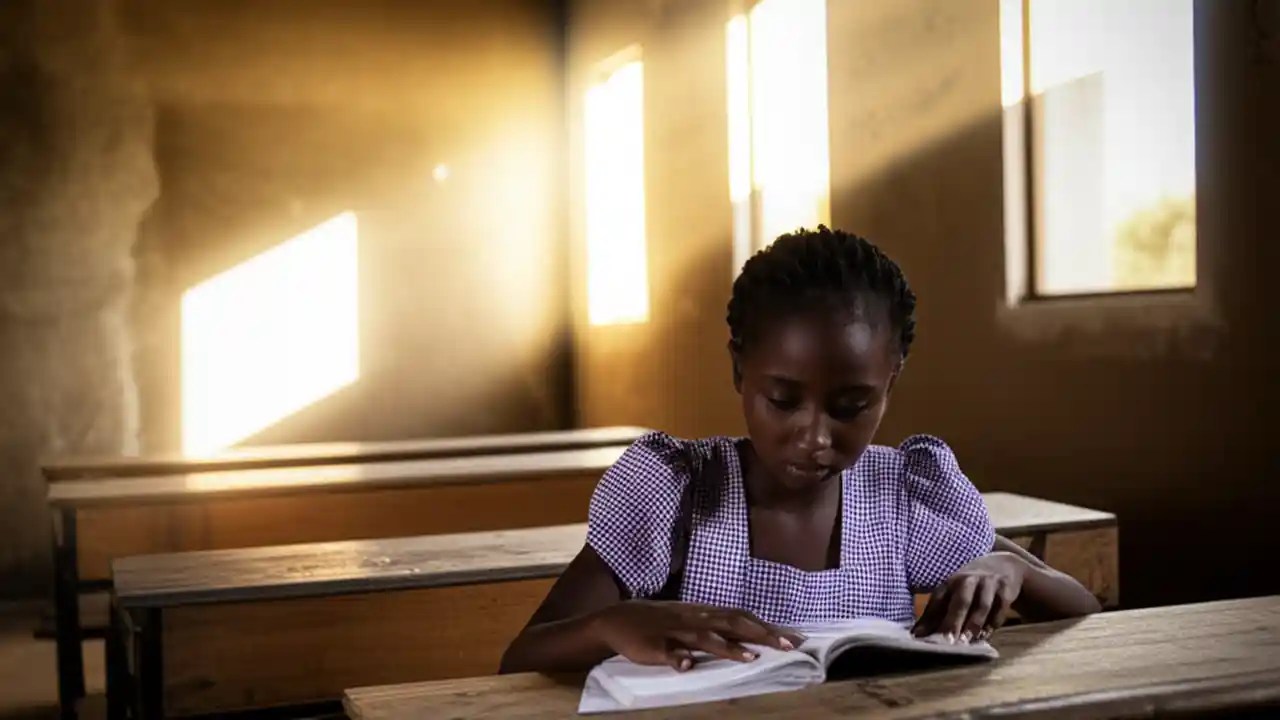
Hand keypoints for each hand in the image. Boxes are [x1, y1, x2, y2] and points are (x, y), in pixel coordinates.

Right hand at [591, 601, 803, 670]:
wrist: (618, 620)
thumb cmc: (661, 622)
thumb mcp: (693, 620)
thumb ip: (719, 628)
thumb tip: (751, 636)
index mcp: (706, 614)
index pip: (744, 617)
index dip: (770, 627)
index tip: (797, 638)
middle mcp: (695, 619)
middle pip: (734, 622)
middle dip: (762, 634)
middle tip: (789, 646)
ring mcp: (675, 632)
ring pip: (704, 637)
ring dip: (727, 647)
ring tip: (750, 658)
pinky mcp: (653, 646)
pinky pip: (667, 652)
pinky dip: (678, 658)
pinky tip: (687, 665)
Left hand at [912, 552, 1025, 642]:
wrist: (1003, 565)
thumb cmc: (971, 586)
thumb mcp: (954, 593)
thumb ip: (938, 613)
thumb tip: (917, 635)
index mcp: (950, 583)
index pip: (937, 601)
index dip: (928, 619)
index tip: (920, 637)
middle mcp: (967, 580)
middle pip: (960, 602)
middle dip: (953, 621)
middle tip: (946, 642)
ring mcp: (988, 583)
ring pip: (981, 605)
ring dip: (973, 624)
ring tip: (966, 642)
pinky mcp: (1006, 589)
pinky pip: (1000, 608)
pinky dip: (993, 622)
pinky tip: (985, 636)